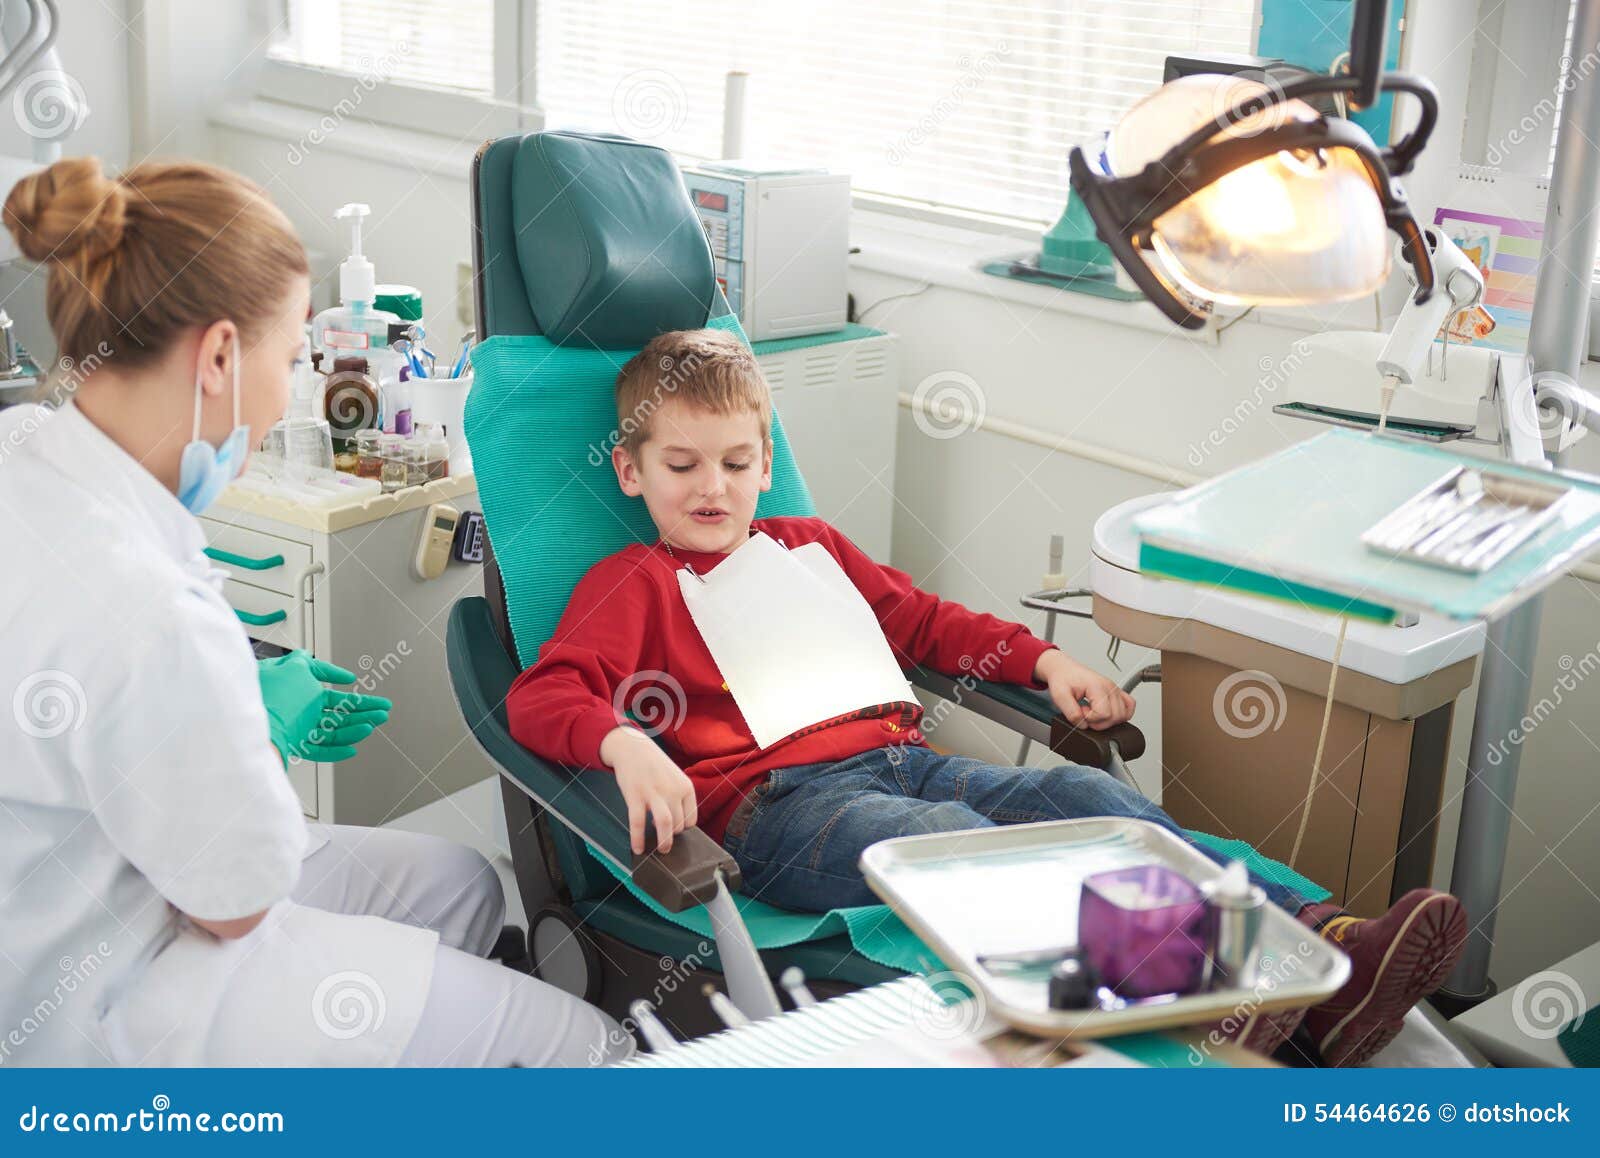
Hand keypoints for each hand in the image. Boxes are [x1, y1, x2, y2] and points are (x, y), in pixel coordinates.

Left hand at [257, 651, 392, 765]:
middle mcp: (295, 706)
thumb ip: (302, 661)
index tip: (350, 677)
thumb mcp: (292, 669)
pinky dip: (336, 750)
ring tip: (373, 725)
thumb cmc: (274, 699)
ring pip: (331, 728)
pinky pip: (319, 749)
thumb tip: (305, 654)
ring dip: (355, 728)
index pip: (318, 678)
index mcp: (295, 686)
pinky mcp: (294, 746)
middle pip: (334, 708)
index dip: (334, 675)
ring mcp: (295, 727)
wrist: (256, 732)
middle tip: (382, 711)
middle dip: (362, 709)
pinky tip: (351, 749)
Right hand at [600, 726, 697, 854]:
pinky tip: (637, 848)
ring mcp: (654, 793)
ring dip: (664, 842)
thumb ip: (677, 798)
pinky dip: (638, 839)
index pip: (691, 819)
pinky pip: (638, 823)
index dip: (683, 828)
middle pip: (679, 824)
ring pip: (665, 825)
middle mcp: (673, 790)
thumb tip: (675, 824)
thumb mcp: (674, 777)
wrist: (632, 747)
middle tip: (666, 847)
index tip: (675, 832)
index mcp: (685, 786)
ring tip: (660, 852)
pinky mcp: (635, 795)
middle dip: (672, 838)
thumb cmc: (653, 765)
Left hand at [1035, 650, 1134, 730]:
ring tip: (1094, 712)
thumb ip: (1071, 713)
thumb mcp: (1060, 696)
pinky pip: (1130, 706)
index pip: (1104, 713)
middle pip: (1115, 717)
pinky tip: (1107, 713)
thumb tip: (1083, 725)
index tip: (1081, 711)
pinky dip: (1121, 714)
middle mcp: (1110, 687)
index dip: (1091, 718)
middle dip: (1098, 722)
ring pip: (1123, 715)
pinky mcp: (1116, 692)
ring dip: (1108, 720)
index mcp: (1097, 686)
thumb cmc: (1063, 679)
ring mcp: (1115, 689)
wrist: (1063, 669)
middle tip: (1085, 713)